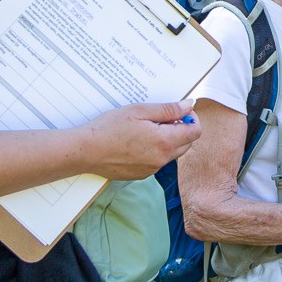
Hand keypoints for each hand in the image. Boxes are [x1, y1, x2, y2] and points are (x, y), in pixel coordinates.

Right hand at [75, 101, 200, 179]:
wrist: (86, 151)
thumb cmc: (109, 128)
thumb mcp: (140, 111)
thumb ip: (168, 110)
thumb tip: (189, 106)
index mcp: (164, 141)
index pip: (195, 132)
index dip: (191, 119)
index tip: (179, 112)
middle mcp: (162, 159)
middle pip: (186, 144)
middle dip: (180, 129)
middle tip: (160, 118)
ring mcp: (152, 169)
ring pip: (171, 153)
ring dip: (167, 140)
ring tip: (144, 129)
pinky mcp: (142, 175)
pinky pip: (157, 161)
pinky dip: (154, 150)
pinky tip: (135, 142)